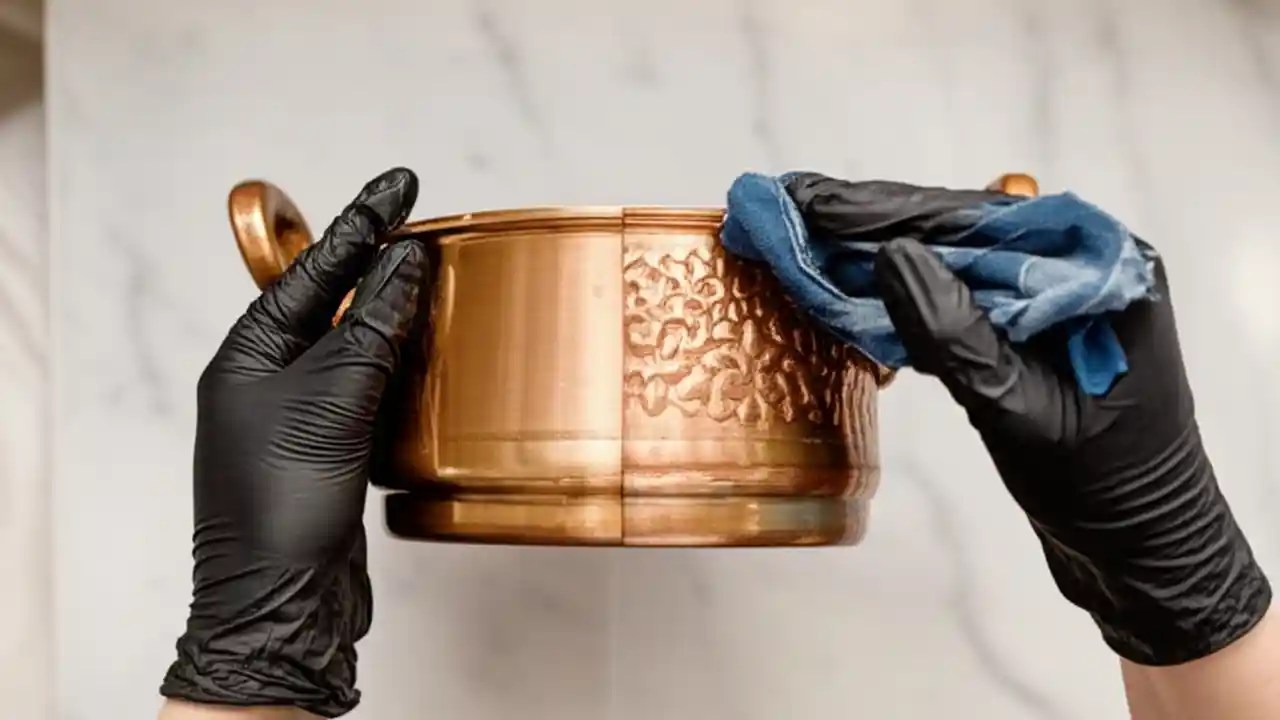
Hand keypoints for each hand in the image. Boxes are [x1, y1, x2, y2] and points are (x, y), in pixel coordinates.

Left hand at [160, 168, 427, 716]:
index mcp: (248, 354)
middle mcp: (268, 379)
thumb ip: (373, 328)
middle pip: (331, 302)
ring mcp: (298, 418)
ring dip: (394, 317)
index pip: (314, 270)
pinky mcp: (330, 453)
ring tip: (436, 278)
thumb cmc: (284, 506)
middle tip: (422, 220)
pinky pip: (368, 391)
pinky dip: (400, 369)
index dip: (361, 221)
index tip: (400, 181)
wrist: (283, 606)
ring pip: (353, 347)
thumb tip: (405, 262)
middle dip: (376, 262)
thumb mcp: (332, 400)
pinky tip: (430, 357)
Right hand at [786, 173, 1270, 665]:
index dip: (883, 210)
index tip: (811, 199)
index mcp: (1103, 268)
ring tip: (803, 240)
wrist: (1143, 553)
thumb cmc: (1102, 491)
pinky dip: (908, 294)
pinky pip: (963, 295)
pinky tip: (853, 286)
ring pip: (954, 258)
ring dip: (880, 253)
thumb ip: (958, 334)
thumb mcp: (1019, 411)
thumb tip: (891, 256)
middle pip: (961, 228)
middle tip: (789, 206)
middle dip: (870, 223)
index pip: (976, 220)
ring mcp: (1060, 295)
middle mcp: (1084, 265)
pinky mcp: (1036, 328)